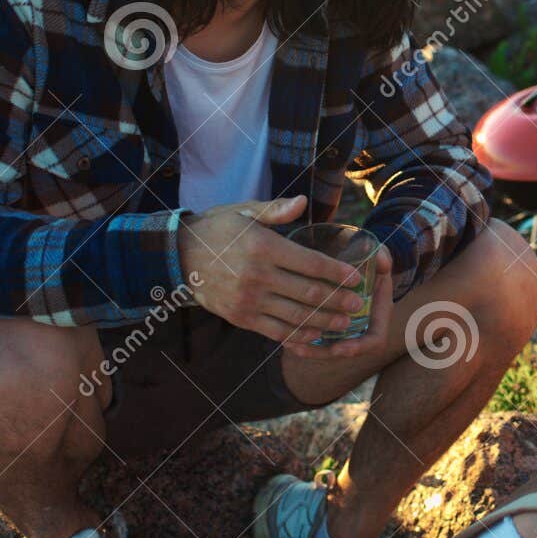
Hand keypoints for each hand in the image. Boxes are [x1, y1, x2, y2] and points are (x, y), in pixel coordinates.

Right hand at [177, 194, 375, 345]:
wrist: (179, 256)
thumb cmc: (217, 229)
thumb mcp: (244, 210)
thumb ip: (276, 209)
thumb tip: (303, 202)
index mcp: (263, 247)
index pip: (310, 262)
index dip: (337, 272)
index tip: (356, 278)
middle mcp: (257, 276)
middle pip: (308, 293)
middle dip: (338, 300)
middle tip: (358, 305)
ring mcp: (248, 300)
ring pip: (296, 316)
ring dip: (324, 322)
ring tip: (345, 323)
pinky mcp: (241, 318)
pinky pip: (276, 331)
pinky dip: (298, 335)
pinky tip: (315, 334)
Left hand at [281, 245, 392, 362]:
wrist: (363, 262)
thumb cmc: (371, 261)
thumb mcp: (379, 256)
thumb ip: (382, 257)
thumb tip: (383, 262)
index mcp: (379, 313)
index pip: (374, 339)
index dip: (358, 346)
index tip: (338, 347)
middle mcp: (363, 325)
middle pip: (345, 350)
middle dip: (322, 352)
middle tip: (301, 349)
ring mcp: (347, 327)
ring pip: (328, 348)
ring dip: (308, 349)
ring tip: (288, 343)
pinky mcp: (332, 325)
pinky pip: (318, 339)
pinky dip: (302, 339)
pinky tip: (285, 337)